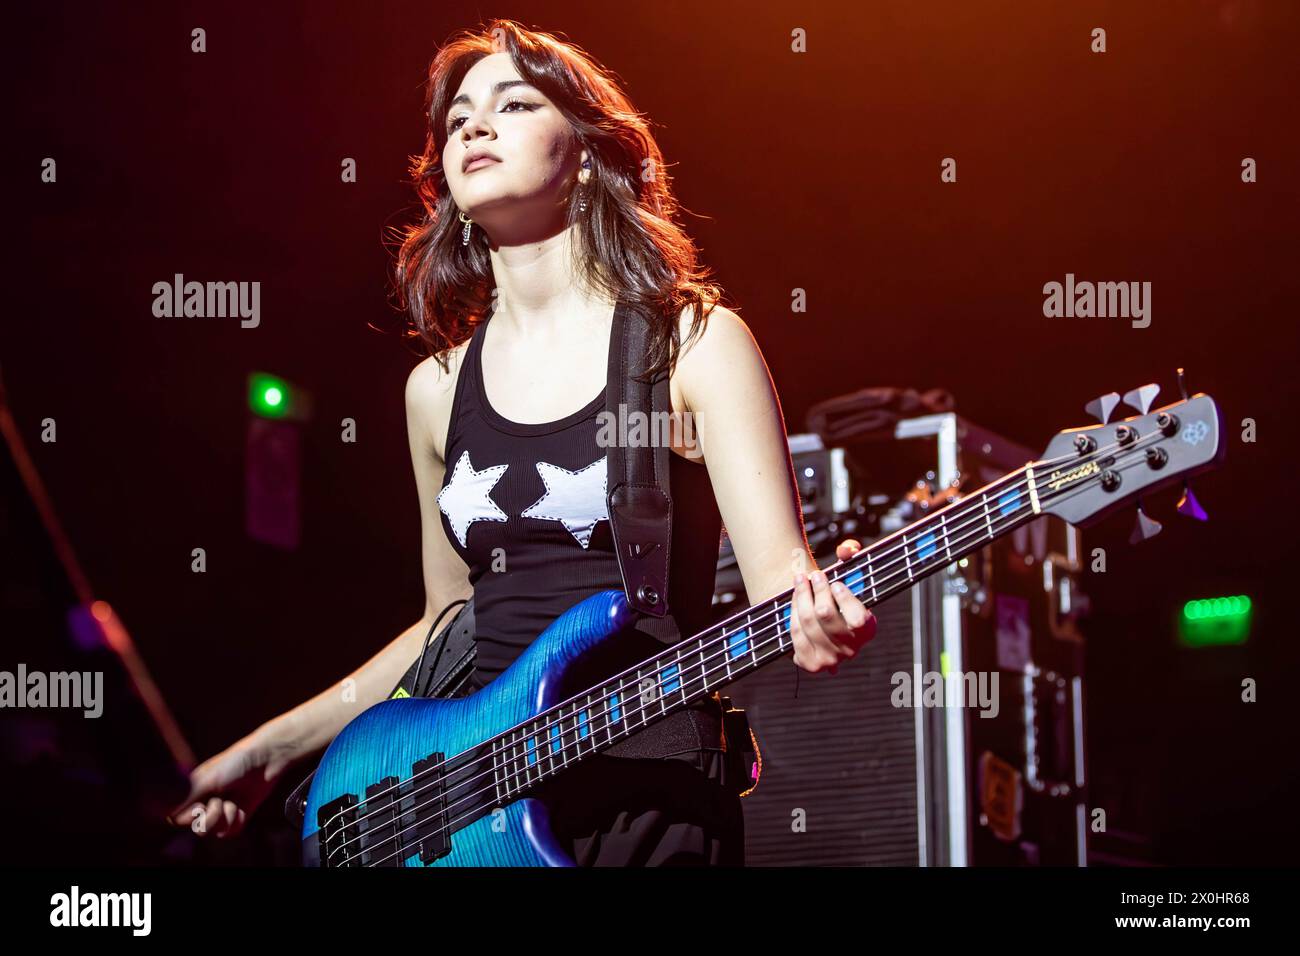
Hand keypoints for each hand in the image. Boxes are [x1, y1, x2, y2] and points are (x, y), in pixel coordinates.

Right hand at [165, 730, 290, 839]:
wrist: (266, 760)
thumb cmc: (234, 763)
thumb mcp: (207, 779)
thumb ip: (187, 798)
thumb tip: (168, 815)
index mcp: (193, 792)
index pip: (178, 818)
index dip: (187, 818)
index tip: (199, 805)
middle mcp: (206, 802)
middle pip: (198, 829)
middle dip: (210, 818)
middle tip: (219, 801)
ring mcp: (222, 810)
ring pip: (215, 832)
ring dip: (225, 818)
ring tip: (233, 801)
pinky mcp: (239, 816)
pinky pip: (231, 832)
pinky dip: (236, 821)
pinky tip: (242, 806)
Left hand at [790, 539, 876, 674]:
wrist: (817, 617)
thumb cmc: (835, 592)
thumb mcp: (848, 571)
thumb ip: (851, 553)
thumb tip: (846, 549)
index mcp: (868, 630)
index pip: (858, 619)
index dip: (845, 599)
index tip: (836, 583)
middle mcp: (851, 649)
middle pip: (826, 616)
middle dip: (817, 591)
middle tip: (814, 575)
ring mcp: (830, 659)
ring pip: (808, 623)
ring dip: (801, 596)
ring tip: (800, 579)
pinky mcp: (810, 663)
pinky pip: (796, 634)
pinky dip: (792, 613)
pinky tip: (795, 599)